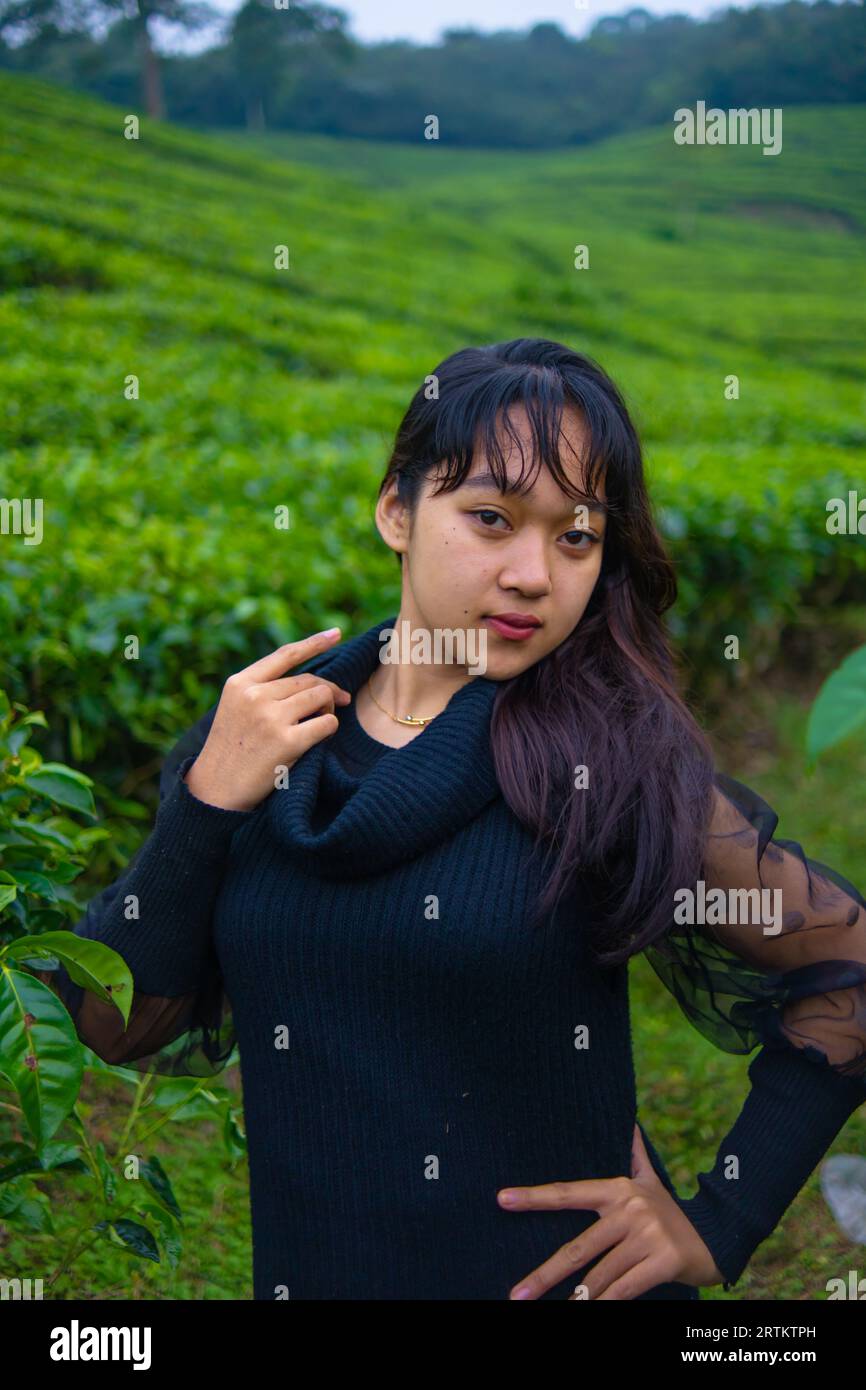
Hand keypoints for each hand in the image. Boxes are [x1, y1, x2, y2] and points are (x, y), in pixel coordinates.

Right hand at [183, 628, 350, 811]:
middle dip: (328, 691)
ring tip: (317, 725)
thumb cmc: (231, 750)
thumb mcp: (235, 709)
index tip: (336, 634)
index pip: (285, 655)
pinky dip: (329, 730)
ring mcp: (270, 717)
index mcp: (240, 683)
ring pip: (321, 697)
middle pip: (309, 679)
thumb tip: (313, 681)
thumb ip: (263, 690)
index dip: (314, 643)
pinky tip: (318, 740)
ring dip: (327, 710)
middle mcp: (255, 695)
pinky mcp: (287, 741)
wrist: (215, 790)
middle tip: (339, 702)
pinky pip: (327, 723)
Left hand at [498, 1123, 723, 1299]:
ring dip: (575, 1298)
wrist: (718, 1235)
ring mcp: (647, 1236)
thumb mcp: (651, 1180)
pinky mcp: (663, 1261)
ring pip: (600, 1275)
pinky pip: (625, 1289)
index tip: (502, 1199)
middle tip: (516, 1294)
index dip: (534, 1196)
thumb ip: (635, 1154)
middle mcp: (629, 1210)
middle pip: (578, 1248)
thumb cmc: (672, 1212)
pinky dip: (605, 1303)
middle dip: (544, 1274)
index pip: (568, 1193)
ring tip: (550, 1311)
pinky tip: (587, 1311)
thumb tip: (628, 1119)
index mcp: (619, 1190)